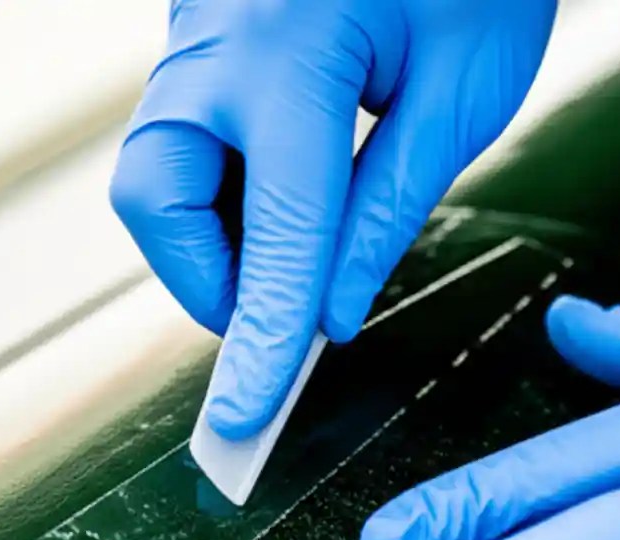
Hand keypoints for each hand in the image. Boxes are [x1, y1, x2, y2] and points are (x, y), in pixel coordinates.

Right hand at [109, 0, 557, 439]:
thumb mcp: (463, 89)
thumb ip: (386, 206)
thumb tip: (332, 311)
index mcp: (292, 45)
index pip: (277, 231)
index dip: (263, 337)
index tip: (246, 420)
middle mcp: (217, 36)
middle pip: (156, 198)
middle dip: (209, 281)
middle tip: (281, 321)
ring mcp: (197, 29)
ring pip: (155, 173)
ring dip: (214, 241)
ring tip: (299, 257)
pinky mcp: (203, 34)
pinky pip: (183, 137)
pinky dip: (225, 194)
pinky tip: (289, 200)